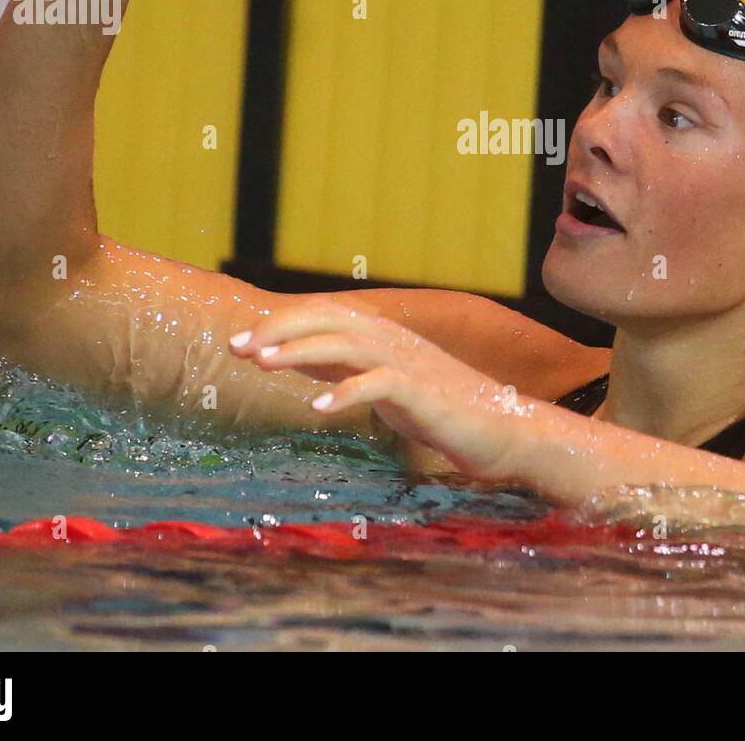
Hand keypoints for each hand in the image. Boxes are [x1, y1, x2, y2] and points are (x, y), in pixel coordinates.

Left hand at [228, 300, 534, 479]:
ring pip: (348, 343)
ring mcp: (411, 364)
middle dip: (279, 329)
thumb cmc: (446, 412)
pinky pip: (380, 384)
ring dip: (301, 351)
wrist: (508, 431)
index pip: (326, 314)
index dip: (281, 324)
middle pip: (330, 319)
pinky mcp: (425, 393)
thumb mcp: (387, 386)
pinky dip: (347, 392)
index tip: (239, 342)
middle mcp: (395, 342)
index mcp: (385, 338)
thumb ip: (349, 368)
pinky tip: (318, 408)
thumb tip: (299, 358)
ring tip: (262, 365)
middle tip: (236, 347)